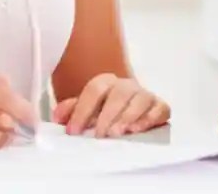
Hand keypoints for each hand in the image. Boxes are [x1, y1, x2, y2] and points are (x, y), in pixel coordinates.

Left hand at [51, 74, 169, 137]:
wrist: (129, 108)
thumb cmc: (105, 111)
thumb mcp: (86, 110)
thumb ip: (71, 111)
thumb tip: (57, 117)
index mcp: (107, 83)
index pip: (94, 89)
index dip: (82, 109)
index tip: (74, 130)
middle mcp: (127, 86)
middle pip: (119, 93)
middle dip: (108, 114)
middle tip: (100, 134)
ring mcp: (144, 95)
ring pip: (140, 99)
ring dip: (128, 116)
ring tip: (118, 133)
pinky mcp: (160, 107)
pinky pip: (160, 108)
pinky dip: (150, 118)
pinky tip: (138, 129)